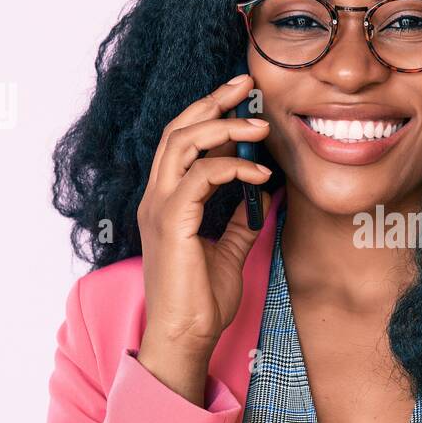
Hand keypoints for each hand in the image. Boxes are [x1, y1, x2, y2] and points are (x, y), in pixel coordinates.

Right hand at [135, 73, 272, 401]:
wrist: (185, 338)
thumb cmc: (202, 302)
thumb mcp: (230, 251)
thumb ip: (242, 220)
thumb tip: (263, 196)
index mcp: (168, 201)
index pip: (184, 141)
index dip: (211, 113)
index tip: (244, 98)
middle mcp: (158, 197)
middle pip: (179, 130)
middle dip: (214, 101)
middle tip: (247, 84)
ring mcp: (160, 208)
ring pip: (183, 143)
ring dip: (224, 127)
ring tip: (260, 126)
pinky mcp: (171, 222)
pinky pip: (201, 177)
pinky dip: (233, 168)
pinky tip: (261, 175)